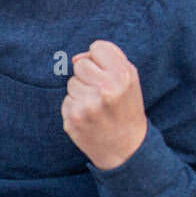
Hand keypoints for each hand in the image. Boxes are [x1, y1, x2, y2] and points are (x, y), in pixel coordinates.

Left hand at [61, 40, 147, 169]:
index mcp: (123, 74)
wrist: (127, 148)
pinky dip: (75, 108)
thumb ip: (108, 59)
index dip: (100, 61)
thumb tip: (74, 58)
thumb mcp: (129, 80)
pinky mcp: (74, 117)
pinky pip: (66, 100)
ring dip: (81, 93)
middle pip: (80, 64)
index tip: (108, 75)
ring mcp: (88, 103)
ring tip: (97, 108)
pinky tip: (89, 118)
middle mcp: (107, 88)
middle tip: (102, 95)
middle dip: (88, 77)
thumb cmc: (125, 108)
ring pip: (71, 82)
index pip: (97, 48)